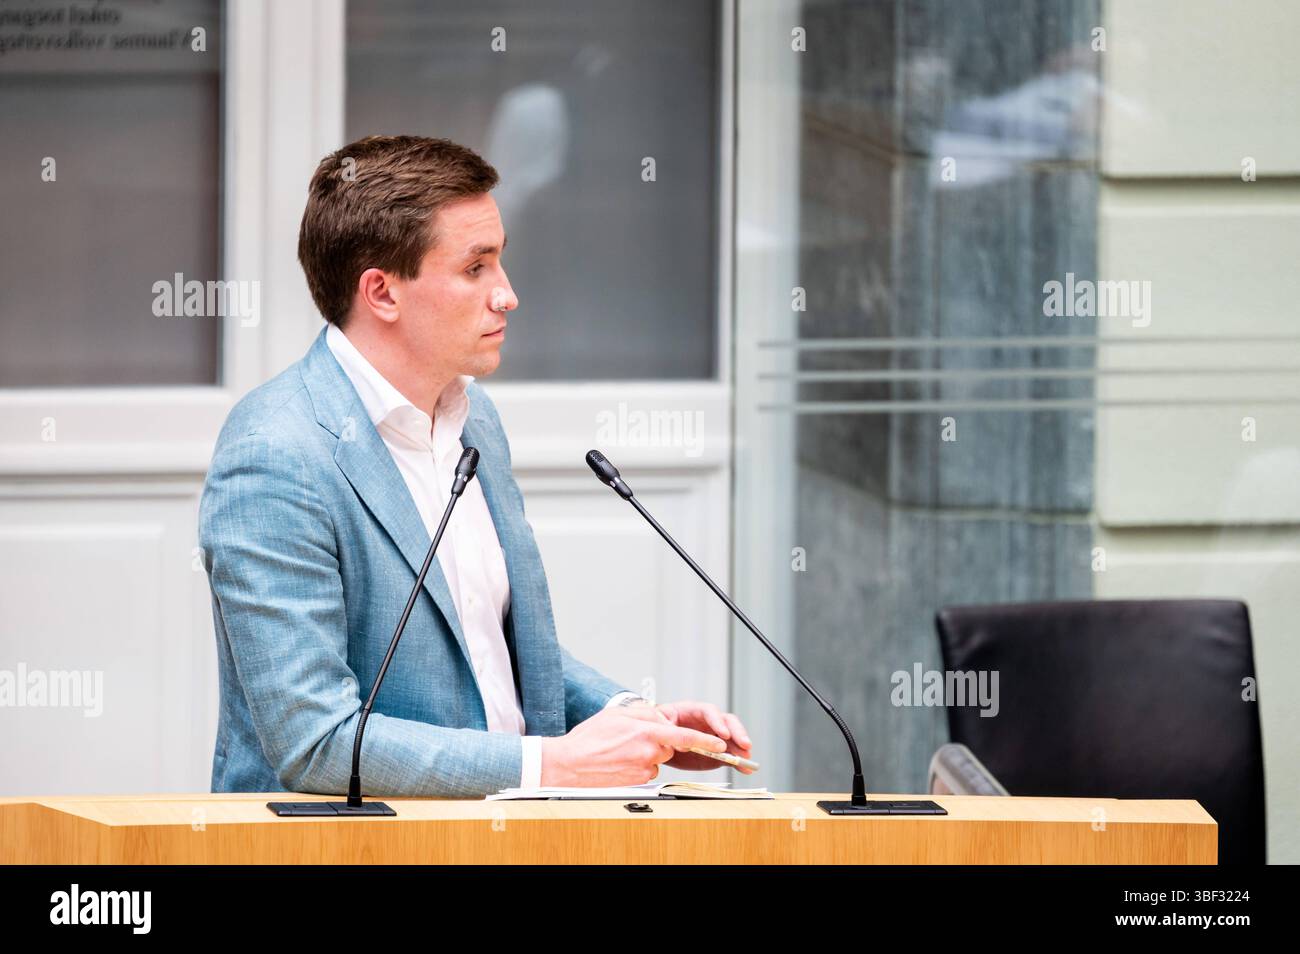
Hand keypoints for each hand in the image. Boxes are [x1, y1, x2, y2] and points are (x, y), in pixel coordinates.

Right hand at [539, 705, 727, 786]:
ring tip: (620, 752)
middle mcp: (648, 751)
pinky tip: (620, 764)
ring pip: (657, 759)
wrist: (568, 765)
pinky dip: (638, 767)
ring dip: (646, 755)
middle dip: (658, 742)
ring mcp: (643, 769)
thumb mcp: (617, 714)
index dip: (705, 740)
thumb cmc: (588, 739)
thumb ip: (644, 713)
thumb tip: (661, 717)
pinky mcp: (637, 782)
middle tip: (633, 739)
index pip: (684, 736)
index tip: (721, 743)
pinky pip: (647, 772)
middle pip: (668, 746)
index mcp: (645, 731)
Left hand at [652, 700, 754, 773]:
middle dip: (737, 733)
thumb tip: (679, 741)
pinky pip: (729, 754)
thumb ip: (668, 731)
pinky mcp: (715, 750)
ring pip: (732, 738)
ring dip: (741, 748)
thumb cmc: (656, 728)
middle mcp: (706, 721)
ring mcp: (712, 735)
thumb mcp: (657, 726)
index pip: (708, 711)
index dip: (718, 722)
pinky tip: (744, 768)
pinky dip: (737, 761)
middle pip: (726, 722)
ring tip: (746, 759)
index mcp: (691, 710)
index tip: (724, 734)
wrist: (655, 742)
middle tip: (744, 745)